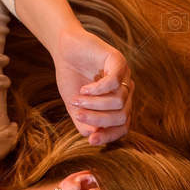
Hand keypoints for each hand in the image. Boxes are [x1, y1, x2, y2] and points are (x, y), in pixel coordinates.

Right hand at [53, 24, 131, 144]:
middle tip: (78, 114)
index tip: (91, 139)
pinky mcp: (119, 60)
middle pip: (122, 116)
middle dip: (98, 119)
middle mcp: (126, 90)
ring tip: (77, 99)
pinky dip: (97, 90)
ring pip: (118, 101)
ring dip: (94, 104)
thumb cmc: (71, 78)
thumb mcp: (76, 107)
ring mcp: (125, 75)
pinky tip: (84, 89)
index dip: (109, 136)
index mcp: (119, 104)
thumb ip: (84, 123)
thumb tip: (93, 138)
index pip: (123, 127)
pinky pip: (114, 83)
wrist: (63, 49)